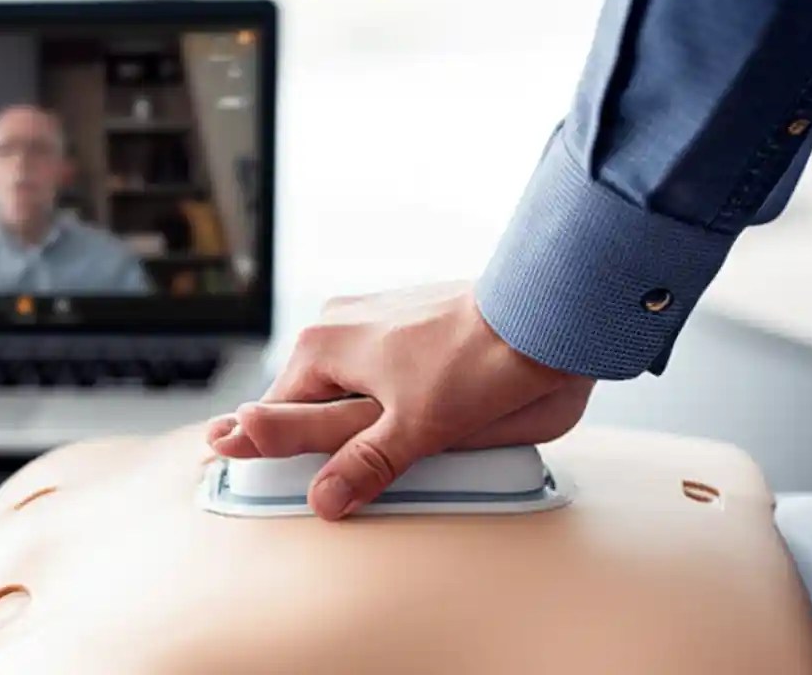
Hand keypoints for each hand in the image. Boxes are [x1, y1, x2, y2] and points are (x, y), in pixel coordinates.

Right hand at [206, 281, 593, 519]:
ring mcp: (372, 311)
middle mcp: (336, 320)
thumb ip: (362, 466)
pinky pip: (374, 359)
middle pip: (308, 392)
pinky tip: (409, 409)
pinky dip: (381, 387)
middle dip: (320, 428)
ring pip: (343, 376)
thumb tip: (322, 500)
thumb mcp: (414, 430)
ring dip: (352, 408)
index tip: (273, 475)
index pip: (274, 408)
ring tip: (380, 439)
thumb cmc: (475, 363)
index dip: (275, 446)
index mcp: (321, 345)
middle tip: (337, 466)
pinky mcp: (405, 312)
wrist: (538, 312)